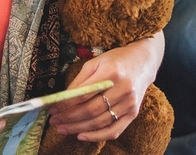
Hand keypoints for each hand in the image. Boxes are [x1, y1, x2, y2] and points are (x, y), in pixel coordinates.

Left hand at [48, 34, 164, 141]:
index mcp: (111, 73)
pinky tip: (81, 135)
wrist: (143, 62)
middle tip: (54, 121)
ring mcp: (130, 103)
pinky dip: (97, 136)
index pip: (84, 94)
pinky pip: (114, 130)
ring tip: (62, 128)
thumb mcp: (95, 63)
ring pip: (100, 122)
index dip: (66, 104)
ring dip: (78, 128)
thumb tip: (63, 98)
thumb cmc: (116, 60)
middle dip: (69, 118)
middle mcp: (123, 89)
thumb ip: (80, 80)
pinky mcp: (133, 113)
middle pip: (91, 110)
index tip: (52, 108)